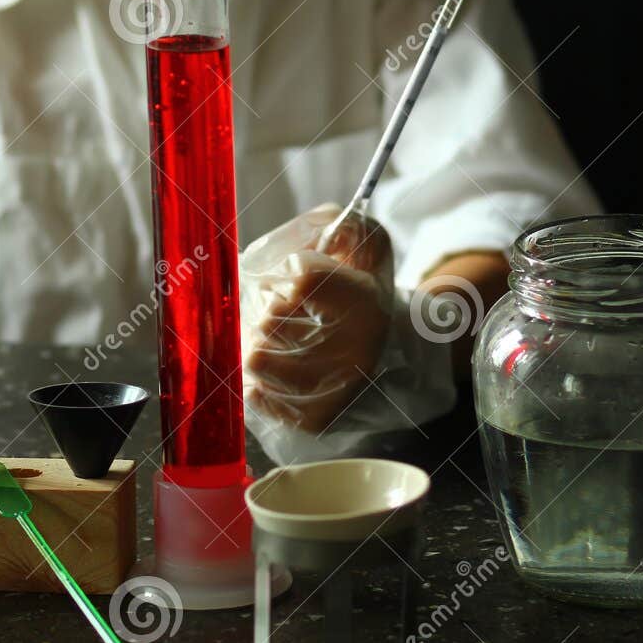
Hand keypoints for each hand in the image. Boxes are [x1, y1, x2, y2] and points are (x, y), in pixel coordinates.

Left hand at [241, 204, 394, 433]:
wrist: (389, 347)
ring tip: (273, 335)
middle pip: (268, 317)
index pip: (302, 277)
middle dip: (261, 305)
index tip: (296, 273)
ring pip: (254, 357)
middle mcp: (354, 351)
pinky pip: (255, 393)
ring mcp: (334, 390)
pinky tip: (274, 363)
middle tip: (279, 305)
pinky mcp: (314, 418)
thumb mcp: (364, 242)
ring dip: (253, 340)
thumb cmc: (363, 286)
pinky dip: (254, 376)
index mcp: (366, 302)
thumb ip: (336, 225)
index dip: (288, 269)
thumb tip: (307, 244)